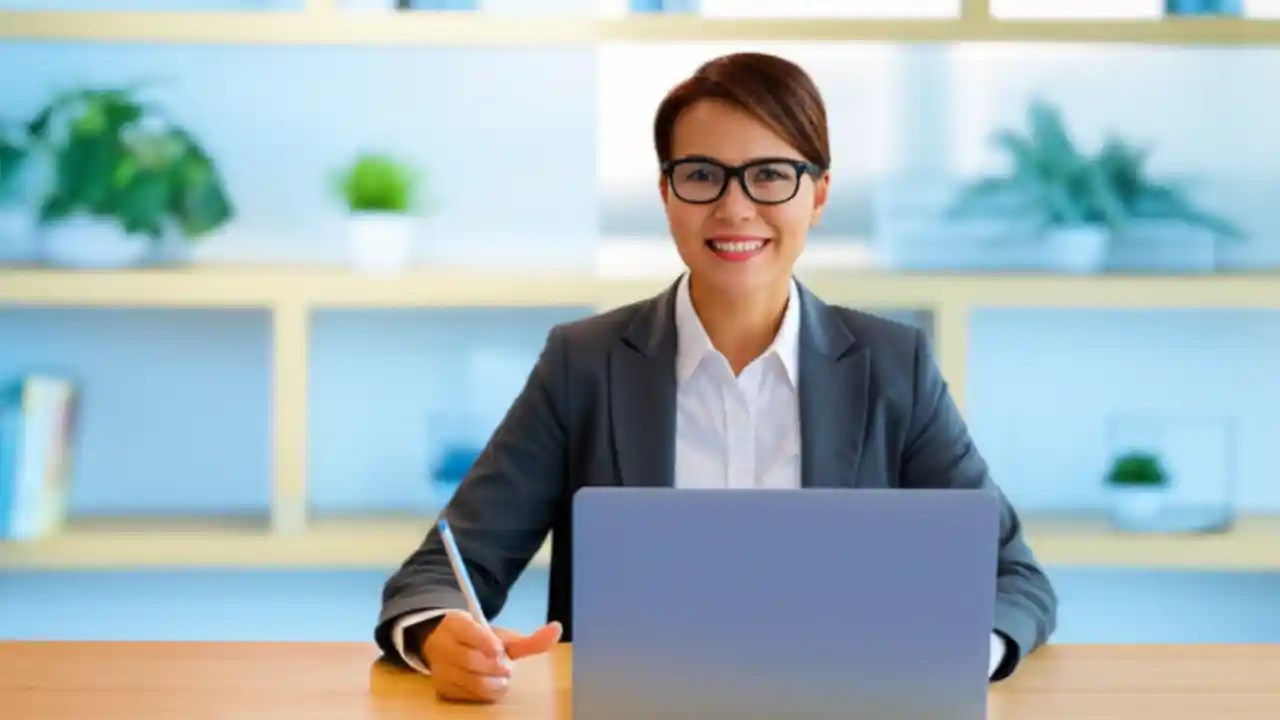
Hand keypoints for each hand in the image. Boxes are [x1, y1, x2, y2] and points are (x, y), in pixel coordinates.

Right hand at [421, 612, 562, 702]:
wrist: (445, 646)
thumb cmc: (479, 641)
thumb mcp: (500, 636)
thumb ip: (528, 639)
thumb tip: (557, 629)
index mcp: (458, 624)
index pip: (468, 631)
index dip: (484, 641)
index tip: (499, 650)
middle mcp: (444, 645)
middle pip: (469, 659)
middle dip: (494, 667)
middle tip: (507, 668)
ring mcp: (441, 668)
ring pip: (469, 680)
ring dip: (492, 682)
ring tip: (501, 678)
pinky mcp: (442, 688)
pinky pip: (467, 695)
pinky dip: (483, 693)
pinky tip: (489, 685)